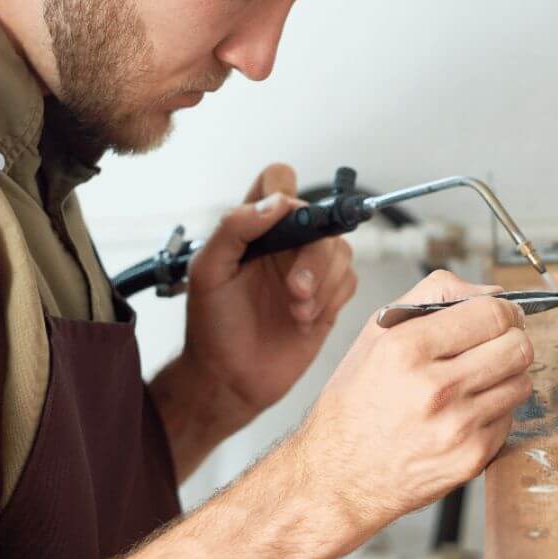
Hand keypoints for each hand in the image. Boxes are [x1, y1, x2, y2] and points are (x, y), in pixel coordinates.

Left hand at [153, 164, 357, 475]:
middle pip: (322, 220)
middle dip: (312, 257)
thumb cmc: (211, 326)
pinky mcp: (328, 298)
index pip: (279, 179)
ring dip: (322, 284)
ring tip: (295, 311)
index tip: (282, 224)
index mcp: (254, 227)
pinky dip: (330, 300)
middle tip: (294, 289)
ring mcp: (308, 270)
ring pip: (341, 251)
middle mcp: (285, 243)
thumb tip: (277, 203)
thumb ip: (233, 228)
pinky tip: (304, 320)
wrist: (228, 379)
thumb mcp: (208, 271)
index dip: (285, 193)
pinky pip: (349, 282)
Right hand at [292, 270, 534, 546]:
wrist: (340, 476)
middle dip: (512, 339)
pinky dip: (495, 411)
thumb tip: (490, 292)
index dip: (505, 309)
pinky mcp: (472, 458)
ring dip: (506, 376)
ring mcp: (457, 427)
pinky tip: (466, 412)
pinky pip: (510, 418)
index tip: (501, 315)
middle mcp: (434, 389)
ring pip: (522, 382)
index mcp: (407, 350)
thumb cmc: (355, 405)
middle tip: (496, 344)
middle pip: (517, 346)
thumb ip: (433, 296)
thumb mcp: (375, 335)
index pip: (491, 313)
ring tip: (476, 380)